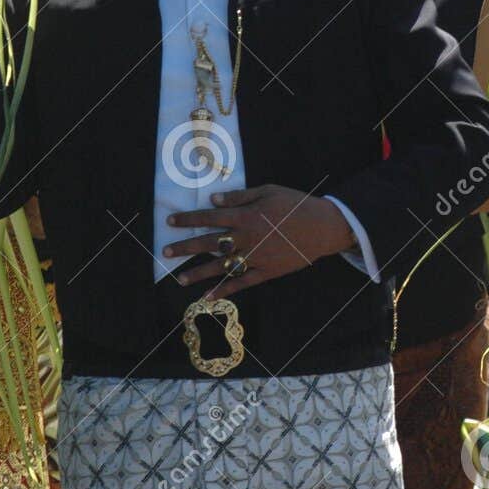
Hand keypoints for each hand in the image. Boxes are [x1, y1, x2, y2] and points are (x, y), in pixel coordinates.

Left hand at [164, 185, 354, 295]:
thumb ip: (240, 196)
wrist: (323, 227)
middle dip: (186, 248)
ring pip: (221, 267)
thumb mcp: (269, 191)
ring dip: (198, 273)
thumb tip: (214, 199)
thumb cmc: (296, 204)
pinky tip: (207, 297)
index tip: (170, 222)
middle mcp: (246, 238)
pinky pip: (241, 283)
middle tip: (165, 253)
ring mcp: (256, 257)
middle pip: (210, 243)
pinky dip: (224, 290)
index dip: (189, 219)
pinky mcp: (266, 272)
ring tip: (179, 279)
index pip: (210, 217)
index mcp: (246, 216)